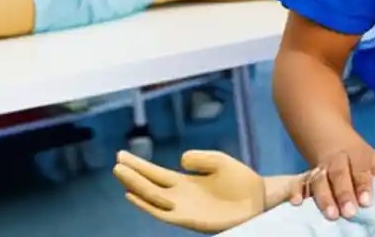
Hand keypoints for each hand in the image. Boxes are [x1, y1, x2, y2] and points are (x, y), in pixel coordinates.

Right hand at [112, 149, 264, 233]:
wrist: (258, 198)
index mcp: (184, 182)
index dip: (139, 165)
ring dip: (136, 187)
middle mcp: (179, 196)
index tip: (121, 155)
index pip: (155, 174)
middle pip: (149, 185)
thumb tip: (181, 159)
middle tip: (116, 164)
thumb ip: (200, 158)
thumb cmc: (240, 181)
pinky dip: (147, 205)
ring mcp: (183, 208)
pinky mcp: (189, 219)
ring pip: (152, 198)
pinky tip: (135, 195)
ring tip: (122, 174)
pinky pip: (163, 213)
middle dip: (132, 175)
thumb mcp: (219, 161)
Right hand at [294, 143, 374, 219]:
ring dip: (324, 197)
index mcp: (358, 156)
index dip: (364, 184)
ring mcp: (321, 169)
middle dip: (344, 193)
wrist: (330, 139)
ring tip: (330, 214)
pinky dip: (297, 190)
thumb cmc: (360, 159)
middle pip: (339, 174)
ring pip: (320, 180)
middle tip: (350, 212)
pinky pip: (300, 182)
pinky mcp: (307, 177)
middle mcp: (338, 162)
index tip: (368, 201)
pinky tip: (296, 202)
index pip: (361, 168)